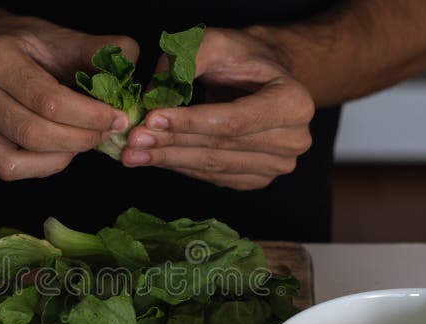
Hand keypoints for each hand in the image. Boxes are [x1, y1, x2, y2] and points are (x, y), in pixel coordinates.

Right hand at [0, 17, 137, 179]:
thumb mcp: (59, 37)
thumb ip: (98, 50)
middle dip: (78, 140)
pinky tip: (55, 150)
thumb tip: (131, 61)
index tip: (117, 119)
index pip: (48, 100)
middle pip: (33, 134)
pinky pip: (4, 169)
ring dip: (58, 160)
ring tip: (79, 144)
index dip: (89, 115)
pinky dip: (38, 167)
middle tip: (104, 135)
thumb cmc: (22, 47)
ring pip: (13, 163)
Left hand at [122, 27, 313, 189]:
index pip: (234, 121)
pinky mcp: (256, 179)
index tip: (151, 119)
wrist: (265, 79)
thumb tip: (153, 98)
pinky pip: (213, 177)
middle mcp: (293, 140)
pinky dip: (180, 167)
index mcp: (294, 103)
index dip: (190, 123)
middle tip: (131, 142)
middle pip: (221, 148)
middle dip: (171, 144)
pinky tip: (155, 158)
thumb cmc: (242, 59)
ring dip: (169, 160)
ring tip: (133, 154)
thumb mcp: (216, 43)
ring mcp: (277, 166)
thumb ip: (185, 62)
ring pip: (213, 167)